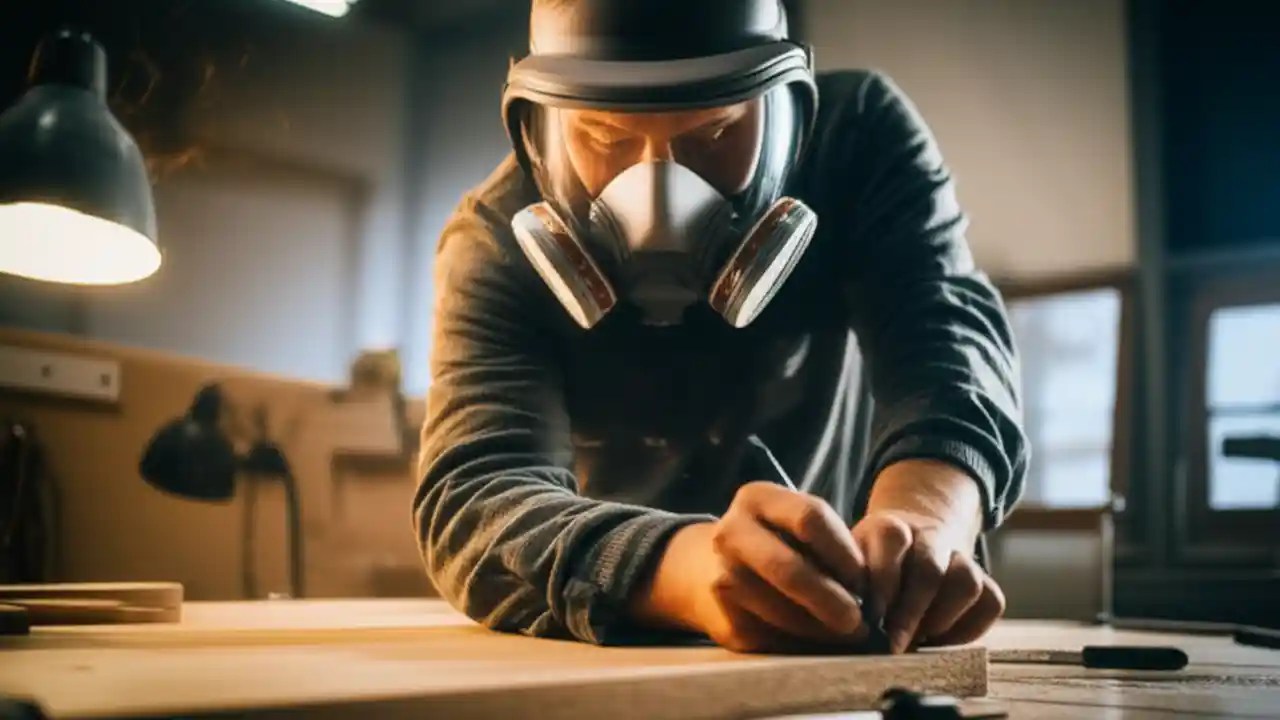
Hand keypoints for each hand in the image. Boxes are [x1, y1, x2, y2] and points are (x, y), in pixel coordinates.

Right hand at [631, 482, 868, 652]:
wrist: (705, 568)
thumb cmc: (774, 542)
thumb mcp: (794, 524)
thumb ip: (828, 544)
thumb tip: (869, 591)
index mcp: (756, 498)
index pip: (810, 518)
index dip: (844, 552)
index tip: (864, 579)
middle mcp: (731, 533)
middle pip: (789, 569)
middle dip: (830, 600)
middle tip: (858, 621)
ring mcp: (722, 577)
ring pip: (784, 611)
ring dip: (822, 628)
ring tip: (844, 631)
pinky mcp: (725, 620)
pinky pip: (775, 637)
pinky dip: (804, 641)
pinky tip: (817, 636)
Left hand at [855, 460, 1005, 653]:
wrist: (911, 535)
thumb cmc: (868, 562)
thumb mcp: (848, 561)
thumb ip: (846, 584)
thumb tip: (844, 619)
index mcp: (889, 526)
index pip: (892, 541)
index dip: (882, 583)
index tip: (870, 619)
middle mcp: (929, 535)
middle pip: (930, 570)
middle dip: (910, 613)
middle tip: (894, 645)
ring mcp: (960, 555)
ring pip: (967, 582)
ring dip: (941, 619)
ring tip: (918, 639)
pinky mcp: (984, 577)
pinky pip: (991, 601)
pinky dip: (968, 627)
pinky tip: (939, 639)